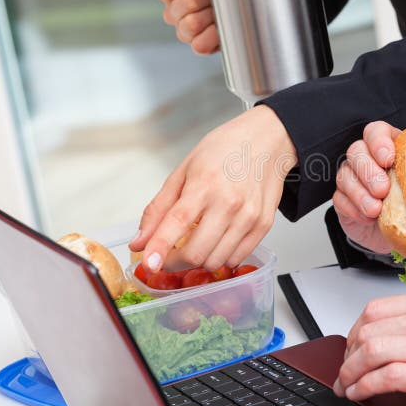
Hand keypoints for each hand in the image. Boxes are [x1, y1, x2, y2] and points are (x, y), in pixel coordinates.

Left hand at [129, 105, 296, 271]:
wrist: (266, 140)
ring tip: (196, 244)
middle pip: (197, 253)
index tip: (149, 264)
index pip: (177, 224)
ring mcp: (249, 217)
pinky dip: (221, 258)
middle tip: (169, 256)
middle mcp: (229, 203)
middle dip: (175, 262)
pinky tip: (217, 242)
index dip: (159, 249)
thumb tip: (140, 241)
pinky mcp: (264, 226)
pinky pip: (236, 259)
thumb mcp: (183, 170)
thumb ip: (159, 208)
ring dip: (199, 261)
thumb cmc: (224, 150)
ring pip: (216, 262)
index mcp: (205, 185)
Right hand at [333, 122, 400, 253]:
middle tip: (383, 189)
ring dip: (360, 193)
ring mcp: (353, 179)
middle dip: (369, 170)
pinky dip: (353, 209)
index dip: (379, 141)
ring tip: (376, 210)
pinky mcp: (344, 200)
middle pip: (356, 150)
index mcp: (391, 148)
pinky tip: (367, 218)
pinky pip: (340, 199)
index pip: (376, 131)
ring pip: (345, 175)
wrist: (405, 235)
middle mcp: (368, 159)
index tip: (388, 158)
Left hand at [334, 291, 405, 405]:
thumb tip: (396, 335)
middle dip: (348, 353)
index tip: (352, 345)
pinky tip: (362, 393)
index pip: (376, 309)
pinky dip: (366, 386)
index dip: (355, 330)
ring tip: (347, 385)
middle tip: (345, 369)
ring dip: (351, 372)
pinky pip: (388, 377)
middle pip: (369, 329)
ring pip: (372, 351)